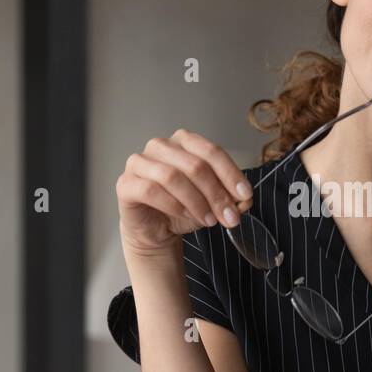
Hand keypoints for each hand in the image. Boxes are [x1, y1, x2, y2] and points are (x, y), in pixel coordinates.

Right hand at [116, 130, 253, 259]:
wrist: (156, 230)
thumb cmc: (184, 208)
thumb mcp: (214, 203)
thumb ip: (231, 199)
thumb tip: (244, 201)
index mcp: (184, 141)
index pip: (212, 152)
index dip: (231, 174)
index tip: (245, 196)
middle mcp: (161, 146)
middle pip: (195, 165)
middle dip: (217, 194)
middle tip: (230, 217)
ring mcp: (139, 162)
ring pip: (173, 177)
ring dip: (196, 202)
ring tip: (209, 220)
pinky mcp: (126, 183)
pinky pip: (150, 190)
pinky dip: (173, 205)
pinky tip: (185, 215)